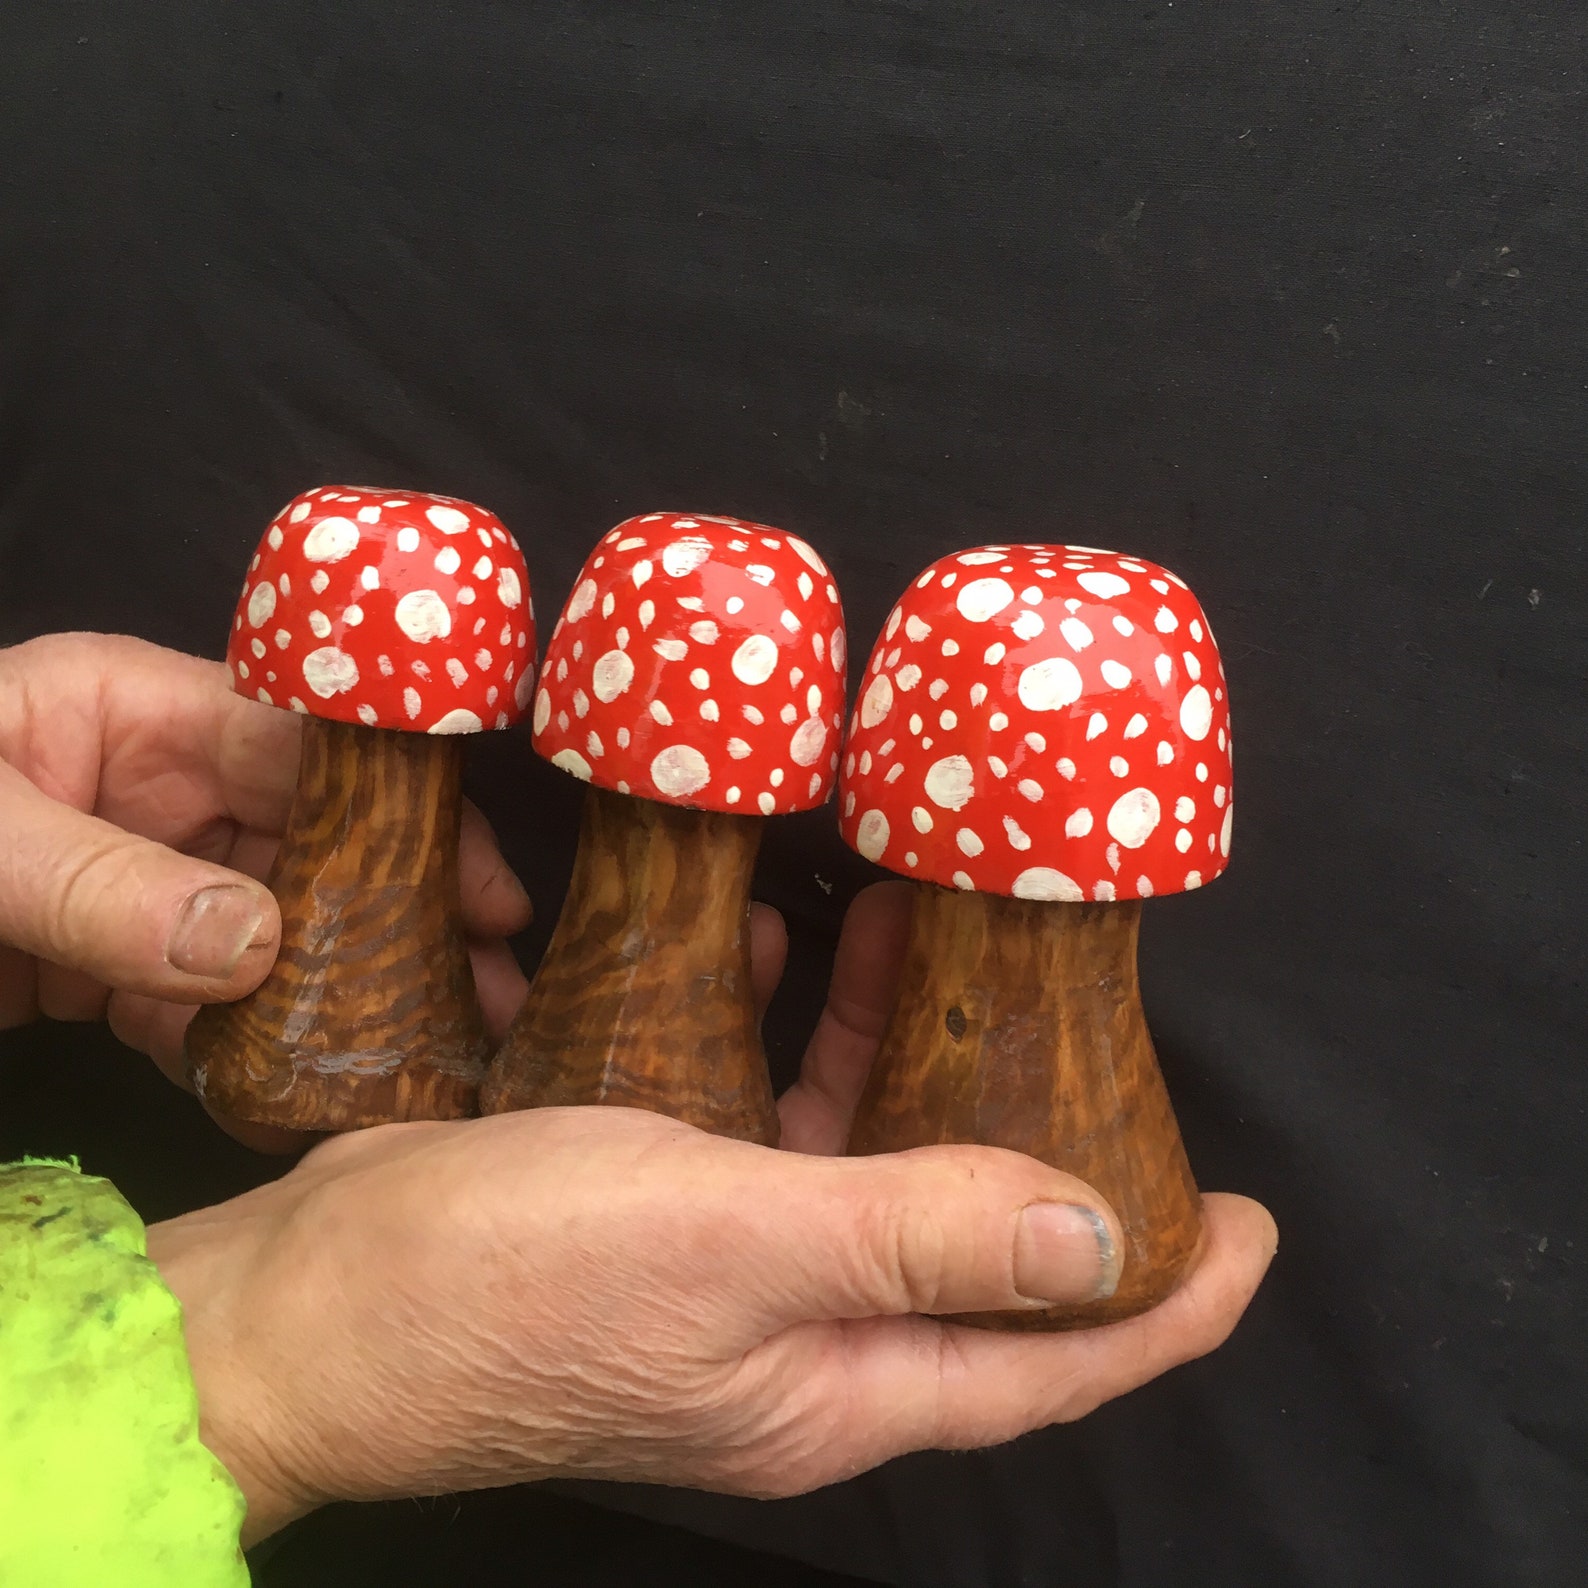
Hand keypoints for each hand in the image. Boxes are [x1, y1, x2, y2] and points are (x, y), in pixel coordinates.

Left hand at [0, 634, 532, 1117]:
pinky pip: (196, 1010)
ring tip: (426, 1062)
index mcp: (140, 715)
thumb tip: (255, 948)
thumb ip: (103, 884)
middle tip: (490, 1004)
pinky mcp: (99, 966)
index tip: (491, 897)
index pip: (311, 751)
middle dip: (403, 926)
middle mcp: (156, 792)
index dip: (411, 818)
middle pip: (314, 853)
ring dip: (339, 1003)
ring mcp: (134, 881)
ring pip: (269, 940)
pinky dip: (241, 1056)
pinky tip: (295, 1098)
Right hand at [149, 884, 1276, 1543]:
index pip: (1061, 1356)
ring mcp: (738, 1276)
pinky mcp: (670, 1213)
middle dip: (1034, 1134)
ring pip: (869, 1165)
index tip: (1253, 1226)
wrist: (320, 1299)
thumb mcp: (733, 1242)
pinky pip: (770, 1124)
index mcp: (848, 1380)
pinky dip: (787, 1043)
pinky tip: (771, 952)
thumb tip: (1095, 1236)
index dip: (1172, 1298)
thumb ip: (916, 1235)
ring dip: (899, 1057)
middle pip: (974, 1246)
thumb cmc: (511, 1287)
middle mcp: (809, 1341)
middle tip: (1076, 1018)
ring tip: (925, 933)